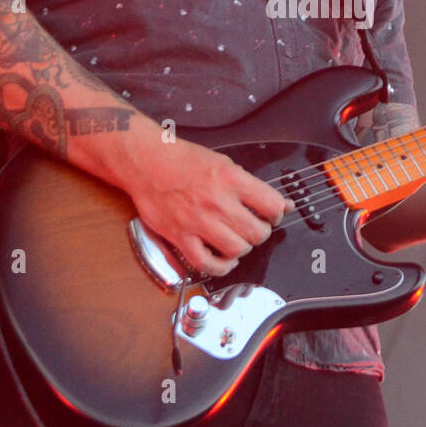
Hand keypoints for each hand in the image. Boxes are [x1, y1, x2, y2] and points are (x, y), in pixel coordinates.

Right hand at [119, 136, 292, 276]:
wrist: (146, 162)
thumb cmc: (181, 160)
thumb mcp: (223, 162)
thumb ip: (250, 185)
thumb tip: (279, 203)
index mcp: (230, 179)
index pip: (272, 205)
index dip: (278, 212)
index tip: (273, 214)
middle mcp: (217, 202)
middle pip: (257, 233)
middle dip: (261, 232)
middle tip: (255, 228)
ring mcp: (198, 221)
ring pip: (237, 250)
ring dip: (243, 249)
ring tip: (239, 241)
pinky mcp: (180, 236)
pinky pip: (206, 263)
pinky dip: (220, 267)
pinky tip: (224, 261)